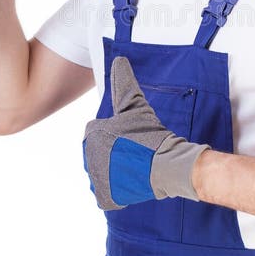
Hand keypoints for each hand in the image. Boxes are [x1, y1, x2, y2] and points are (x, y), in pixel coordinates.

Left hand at [83, 57, 209, 209]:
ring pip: (105, 173)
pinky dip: (118, 191)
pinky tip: (131, 182)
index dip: (119, 136)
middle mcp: (88, 156)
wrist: (166, 164)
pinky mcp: (104, 197)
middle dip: (117, 154)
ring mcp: (95, 179)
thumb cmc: (152, 133)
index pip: (100, 134)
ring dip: (118, 171)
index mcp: (92, 134)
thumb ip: (124, 82)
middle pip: (101, 154)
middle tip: (137, 153)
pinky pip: (107, 194)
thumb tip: (119, 58)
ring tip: (136, 166)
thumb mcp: (136, 105)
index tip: (133, 138)